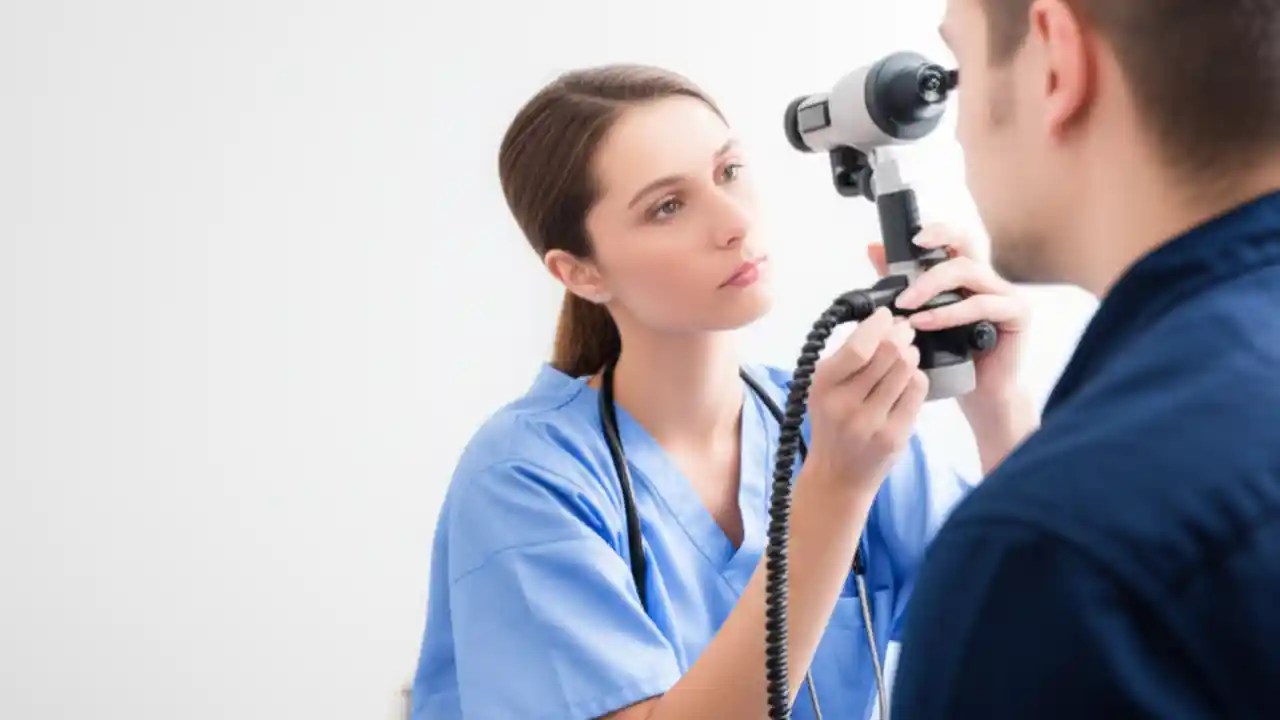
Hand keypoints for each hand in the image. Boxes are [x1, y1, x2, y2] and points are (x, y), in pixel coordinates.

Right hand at [806, 307, 928, 491]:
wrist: (838, 475)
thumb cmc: (832, 423)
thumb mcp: (824, 389)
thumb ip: (846, 358)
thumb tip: (881, 322)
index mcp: (823, 386)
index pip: (859, 347)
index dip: (878, 325)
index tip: (885, 315)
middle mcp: (846, 405)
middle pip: (889, 353)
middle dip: (901, 334)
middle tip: (904, 330)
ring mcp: (872, 422)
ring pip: (907, 368)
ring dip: (910, 354)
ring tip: (906, 353)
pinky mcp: (895, 435)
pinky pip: (917, 390)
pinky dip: (917, 377)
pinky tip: (908, 379)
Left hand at [866, 224, 1028, 413]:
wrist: (980, 393)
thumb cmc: (951, 356)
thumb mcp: (919, 314)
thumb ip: (902, 281)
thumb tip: (874, 249)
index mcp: (968, 275)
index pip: (957, 239)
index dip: (939, 231)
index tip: (913, 238)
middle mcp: (988, 278)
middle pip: (966, 246)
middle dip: (931, 257)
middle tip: (903, 284)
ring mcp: (1005, 293)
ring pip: (970, 272)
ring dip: (932, 288)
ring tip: (906, 307)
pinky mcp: (1016, 313)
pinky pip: (981, 304)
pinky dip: (950, 313)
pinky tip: (926, 323)